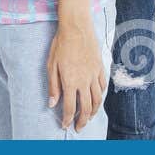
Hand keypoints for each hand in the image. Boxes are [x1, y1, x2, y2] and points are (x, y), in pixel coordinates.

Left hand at [46, 14, 106, 131]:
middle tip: (79, 128)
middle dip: (83, 121)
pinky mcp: (100, 67)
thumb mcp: (51, 65)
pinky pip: (103, 86)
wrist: (77, 27)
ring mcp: (94, 74)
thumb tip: (52, 104)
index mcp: (71, 82)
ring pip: (98, 99)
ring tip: (89, 117)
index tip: (65, 125)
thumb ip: (53, 86)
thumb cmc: (61, 44)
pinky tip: (97, 98)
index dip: (68, 120)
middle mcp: (85, 81)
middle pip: (86, 108)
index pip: (71, 108)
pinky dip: (100, 95)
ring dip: (93, 111)